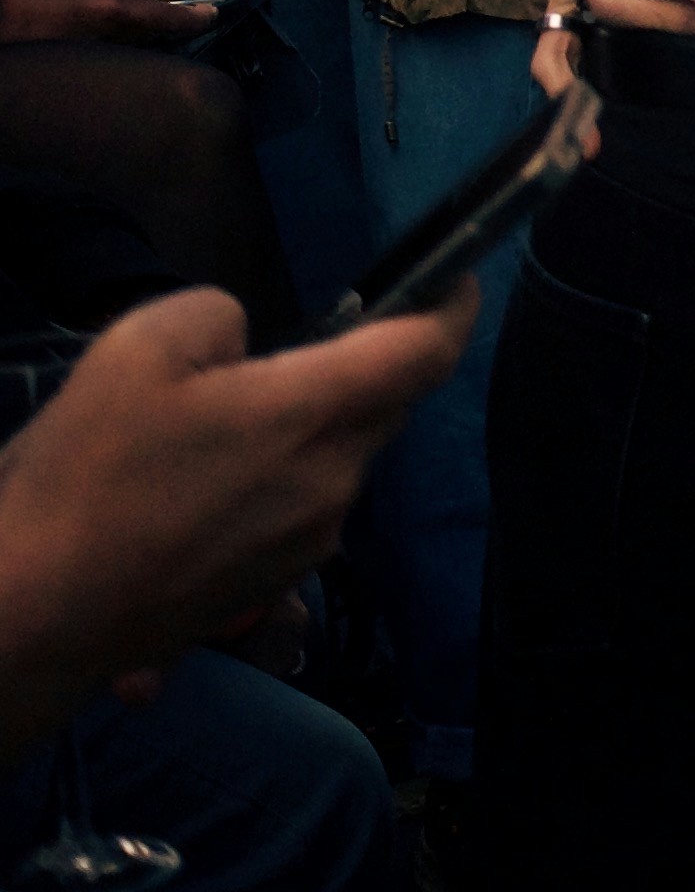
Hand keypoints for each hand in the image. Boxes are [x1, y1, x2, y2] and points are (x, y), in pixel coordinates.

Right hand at [0, 282, 471, 750]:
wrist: (35, 615)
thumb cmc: (91, 474)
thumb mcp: (142, 346)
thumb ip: (219, 317)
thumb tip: (247, 347)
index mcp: (316, 418)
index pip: (425, 353)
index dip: (453, 306)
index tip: (456, 275)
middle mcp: (333, 487)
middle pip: (384, 407)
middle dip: (366, 367)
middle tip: (309, 341)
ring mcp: (305, 548)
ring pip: (337, 461)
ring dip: (308, 430)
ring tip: (223, 422)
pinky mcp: (268, 588)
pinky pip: (295, 512)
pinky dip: (270, 483)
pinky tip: (197, 485)